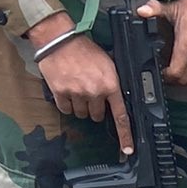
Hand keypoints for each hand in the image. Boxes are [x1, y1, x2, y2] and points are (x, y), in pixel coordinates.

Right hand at [28, 13, 133, 154]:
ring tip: (77, 89)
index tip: (128, 149)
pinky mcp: (60, 92)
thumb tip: (117, 98)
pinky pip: (65, 109)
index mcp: (111, 85)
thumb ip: (113, 83)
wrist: (59, 39)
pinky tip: (66, 90)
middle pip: (97, 116)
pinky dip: (66, 104)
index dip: (125, 135)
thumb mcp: (108, 63)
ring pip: (81, 114)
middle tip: (90, 93)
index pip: (121, 115)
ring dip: (80, 106)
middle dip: (95, 108)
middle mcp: (95, 92)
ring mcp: (77, 93)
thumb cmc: (84, 49)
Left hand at [136, 0, 186, 87]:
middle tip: (168, 73)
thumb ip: (154, 9)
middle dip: (175, 79)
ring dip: (186, 80)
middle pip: (185, 78)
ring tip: (179, 73)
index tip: (162, 71)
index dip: (166, 75)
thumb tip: (141, 11)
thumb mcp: (171, 6)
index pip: (176, 70)